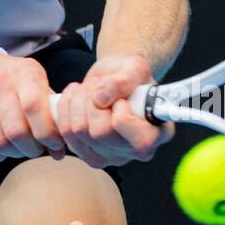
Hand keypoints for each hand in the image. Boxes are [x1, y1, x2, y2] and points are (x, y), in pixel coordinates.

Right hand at [0, 53, 67, 162]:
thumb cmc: (10, 80)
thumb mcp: (33, 81)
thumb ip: (49, 110)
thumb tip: (60, 148)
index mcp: (23, 72)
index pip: (35, 107)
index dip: (48, 134)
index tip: (54, 145)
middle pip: (17, 132)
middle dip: (31, 149)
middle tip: (34, 149)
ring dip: (13, 154)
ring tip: (18, 148)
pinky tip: (0, 149)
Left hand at [54, 55, 173, 168]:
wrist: (114, 80)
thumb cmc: (129, 74)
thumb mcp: (134, 67)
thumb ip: (124, 80)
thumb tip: (100, 98)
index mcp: (158, 134)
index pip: (141, 140)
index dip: (123, 115)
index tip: (121, 99)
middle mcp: (136, 152)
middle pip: (101, 133)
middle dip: (93, 101)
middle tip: (99, 86)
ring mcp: (111, 157)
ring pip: (79, 131)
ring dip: (78, 101)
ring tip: (88, 88)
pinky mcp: (89, 154)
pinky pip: (66, 133)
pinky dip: (66, 108)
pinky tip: (75, 96)